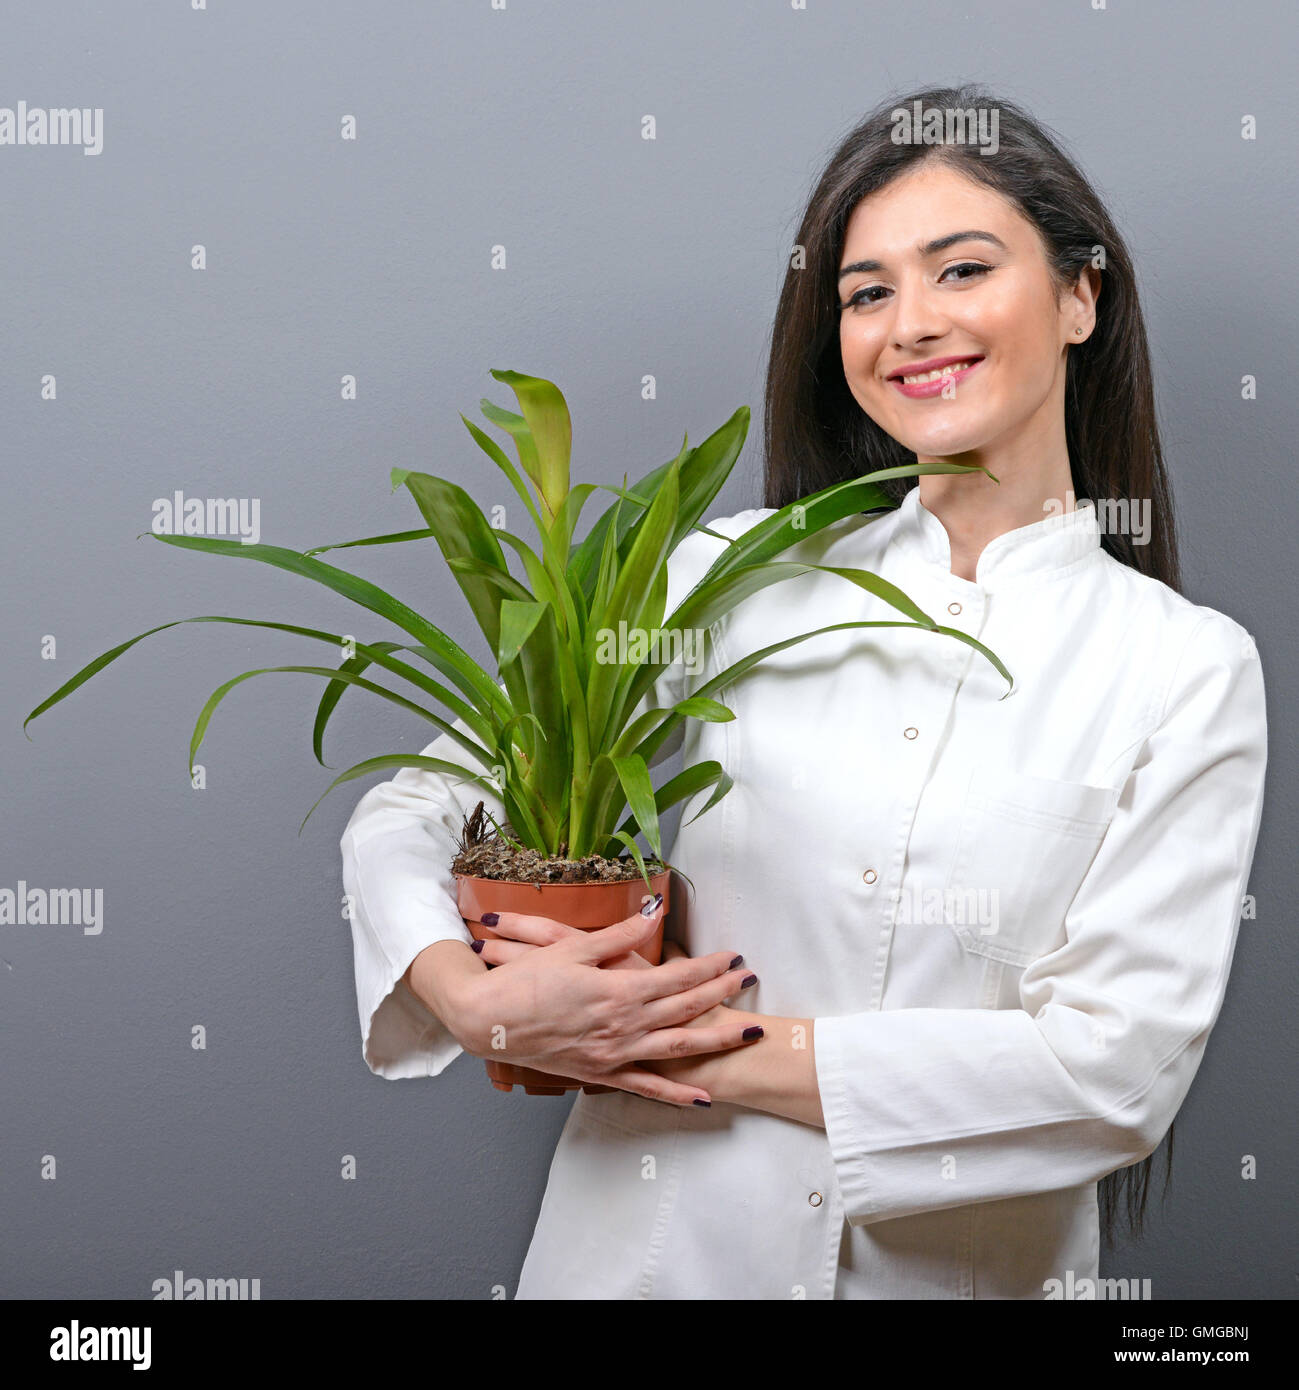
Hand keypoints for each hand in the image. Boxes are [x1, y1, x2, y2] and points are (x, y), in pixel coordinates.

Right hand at [449, 897, 759, 1105]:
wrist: (487, 1022)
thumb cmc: (523, 982)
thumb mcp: (571, 948)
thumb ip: (618, 936)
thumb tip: (653, 913)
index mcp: (618, 991)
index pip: (677, 976)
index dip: (709, 966)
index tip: (733, 957)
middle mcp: (623, 1025)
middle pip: (686, 1008)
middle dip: (723, 994)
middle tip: (751, 981)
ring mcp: (614, 1054)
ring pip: (678, 1047)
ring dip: (716, 1039)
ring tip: (749, 1032)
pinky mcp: (601, 1074)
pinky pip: (647, 1087)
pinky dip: (677, 1093)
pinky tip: (703, 1097)